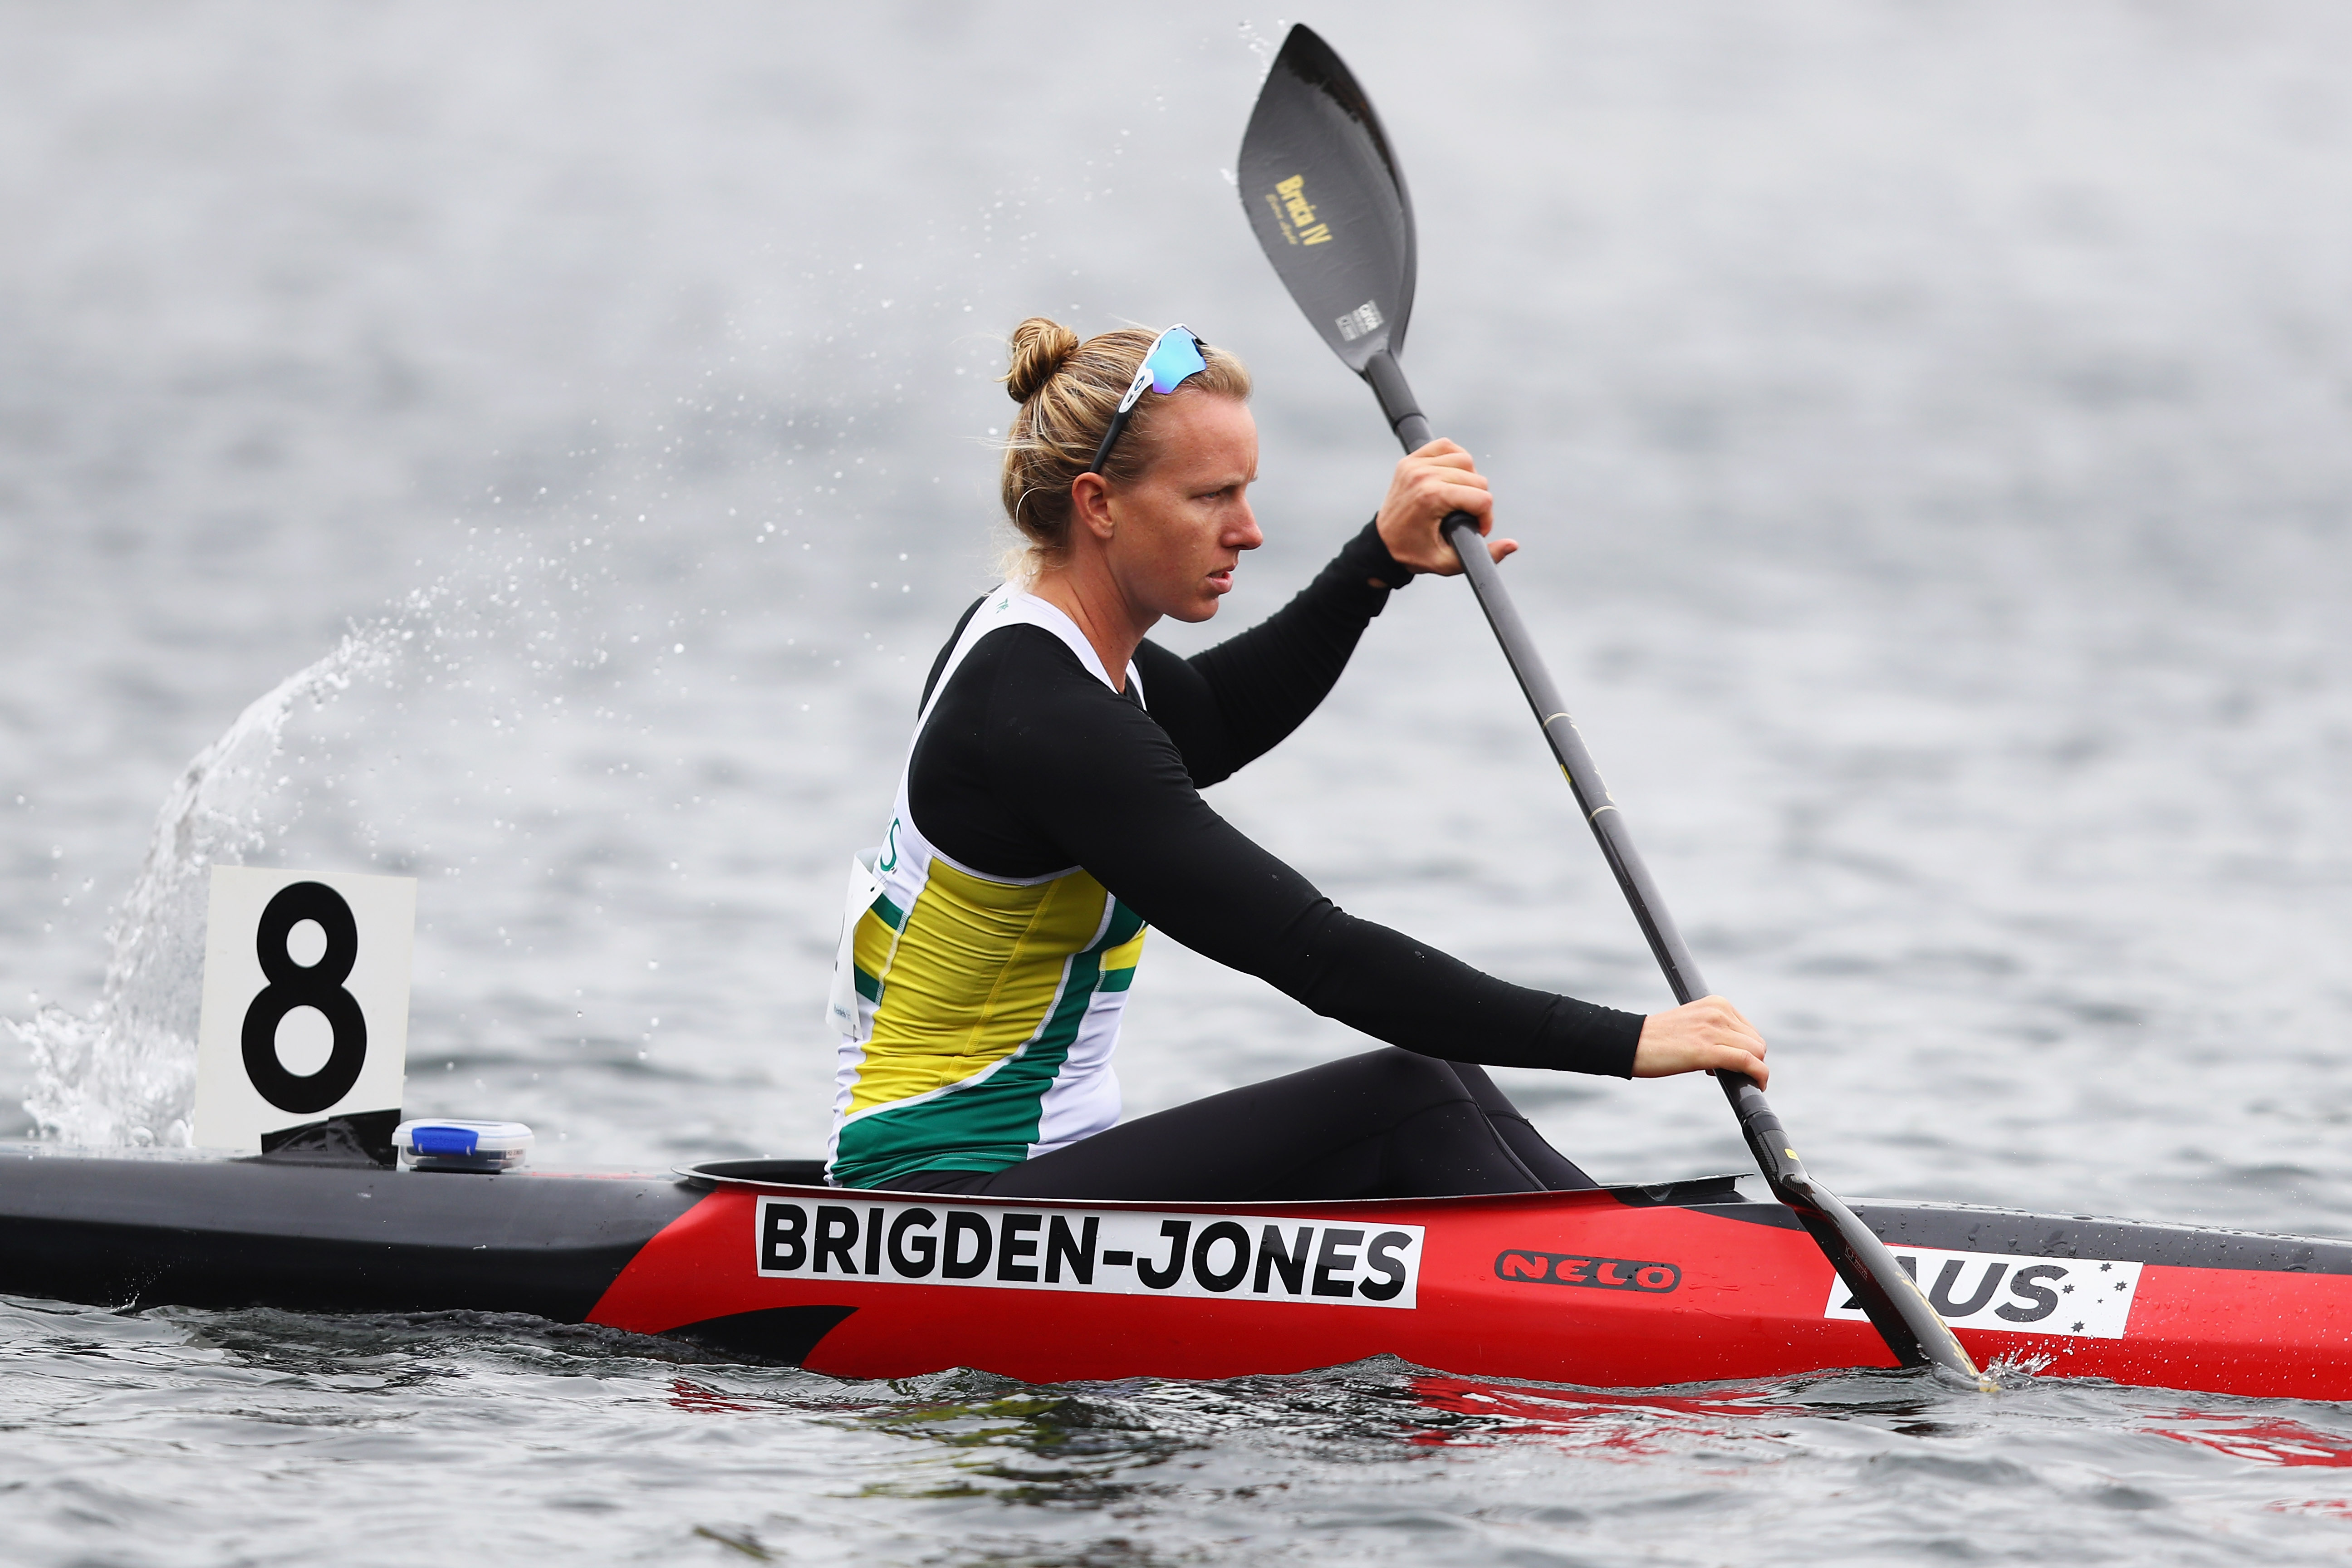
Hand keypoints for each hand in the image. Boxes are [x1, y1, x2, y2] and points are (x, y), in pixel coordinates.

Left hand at [1373, 438, 1517, 578]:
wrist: (1382, 546)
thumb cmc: (1414, 554)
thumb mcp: (1449, 563)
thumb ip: (1485, 556)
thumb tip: (1513, 544)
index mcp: (1432, 497)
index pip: (1481, 498)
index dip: (1485, 517)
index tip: (1477, 529)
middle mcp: (1423, 476)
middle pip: (1476, 479)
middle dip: (1478, 501)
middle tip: (1467, 517)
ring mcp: (1415, 465)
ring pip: (1465, 460)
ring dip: (1469, 479)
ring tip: (1461, 498)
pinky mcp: (1411, 459)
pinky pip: (1445, 446)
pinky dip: (1455, 458)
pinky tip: (1454, 476)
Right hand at [1633, 996, 1768, 1088]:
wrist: (1630, 1043)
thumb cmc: (1656, 1039)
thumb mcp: (1692, 1025)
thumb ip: (1714, 1031)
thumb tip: (1734, 1055)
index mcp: (1716, 1003)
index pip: (1750, 1030)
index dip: (1745, 1051)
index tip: (1729, 1063)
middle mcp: (1718, 1012)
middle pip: (1757, 1042)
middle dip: (1750, 1061)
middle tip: (1726, 1073)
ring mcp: (1714, 1029)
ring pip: (1757, 1052)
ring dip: (1753, 1071)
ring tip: (1728, 1078)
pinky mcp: (1708, 1049)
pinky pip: (1748, 1062)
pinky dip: (1759, 1075)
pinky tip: (1757, 1086)